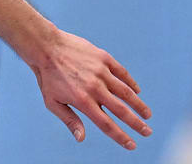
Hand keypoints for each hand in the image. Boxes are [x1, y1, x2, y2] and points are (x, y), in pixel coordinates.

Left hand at [31, 28, 150, 149]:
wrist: (44, 45)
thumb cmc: (47, 75)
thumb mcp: (52, 101)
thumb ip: (69, 120)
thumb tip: (81, 139)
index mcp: (83, 101)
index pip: (107, 125)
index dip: (122, 137)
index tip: (132, 145)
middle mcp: (94, 87)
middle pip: (122, 111)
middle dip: (137, 124)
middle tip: (148, 132)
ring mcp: (100, 71)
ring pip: (126, 92)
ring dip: (139, 105)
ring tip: (147, 115)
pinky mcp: (102, 57)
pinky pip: (121, 72)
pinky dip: (131, 83)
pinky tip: (137, 91)